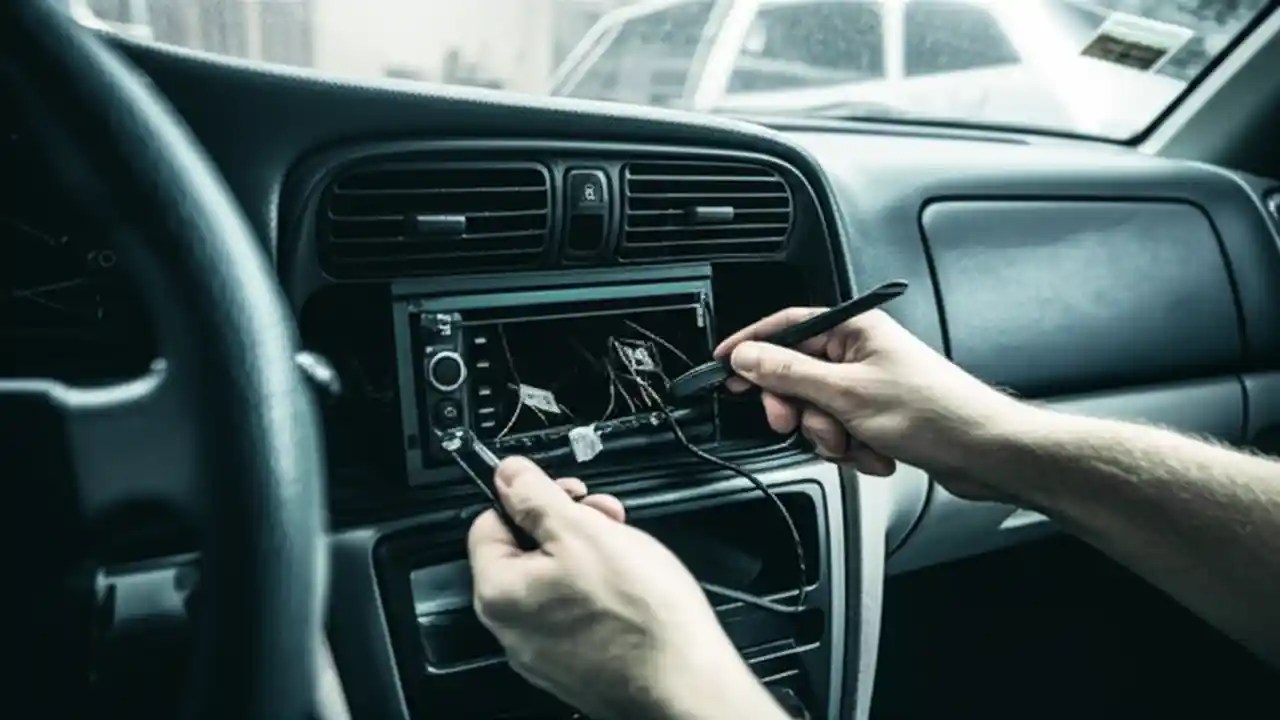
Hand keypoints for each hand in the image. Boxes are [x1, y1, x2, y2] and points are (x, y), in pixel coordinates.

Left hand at [468, 457, 785, 719]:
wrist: (686, 683)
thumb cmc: (640, 616)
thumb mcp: (584, 532)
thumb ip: (536, 498)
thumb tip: (507, 474)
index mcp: (499, 593)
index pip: (489, 523)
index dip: (530, 498)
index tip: (567, 493)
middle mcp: (511, 629)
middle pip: (524, 552)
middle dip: (566, 524)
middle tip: (605, 517)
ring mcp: (543, 652)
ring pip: (553, 581)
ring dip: (586, 553)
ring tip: (625, 551)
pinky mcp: (575, 664)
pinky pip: (573, 613)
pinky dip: (598, 591)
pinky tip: (630, 586)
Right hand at [716, 309, 1026, 497]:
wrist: (984, 452)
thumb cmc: (933, 414)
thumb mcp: (846, 394)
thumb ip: (788, 374)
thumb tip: (746, 357)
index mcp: (855, 329)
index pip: (788, 326)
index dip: (752, 346)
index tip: (724, 367)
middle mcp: (861, 352)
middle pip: (797, 375)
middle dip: (800, 408)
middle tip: (797, 423)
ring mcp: (870, 385)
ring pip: (818, 411)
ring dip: (830, 436)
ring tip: (857, 444)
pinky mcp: (879, 416)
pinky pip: (842, 432)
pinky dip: (853, 450)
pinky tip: (877, 455)